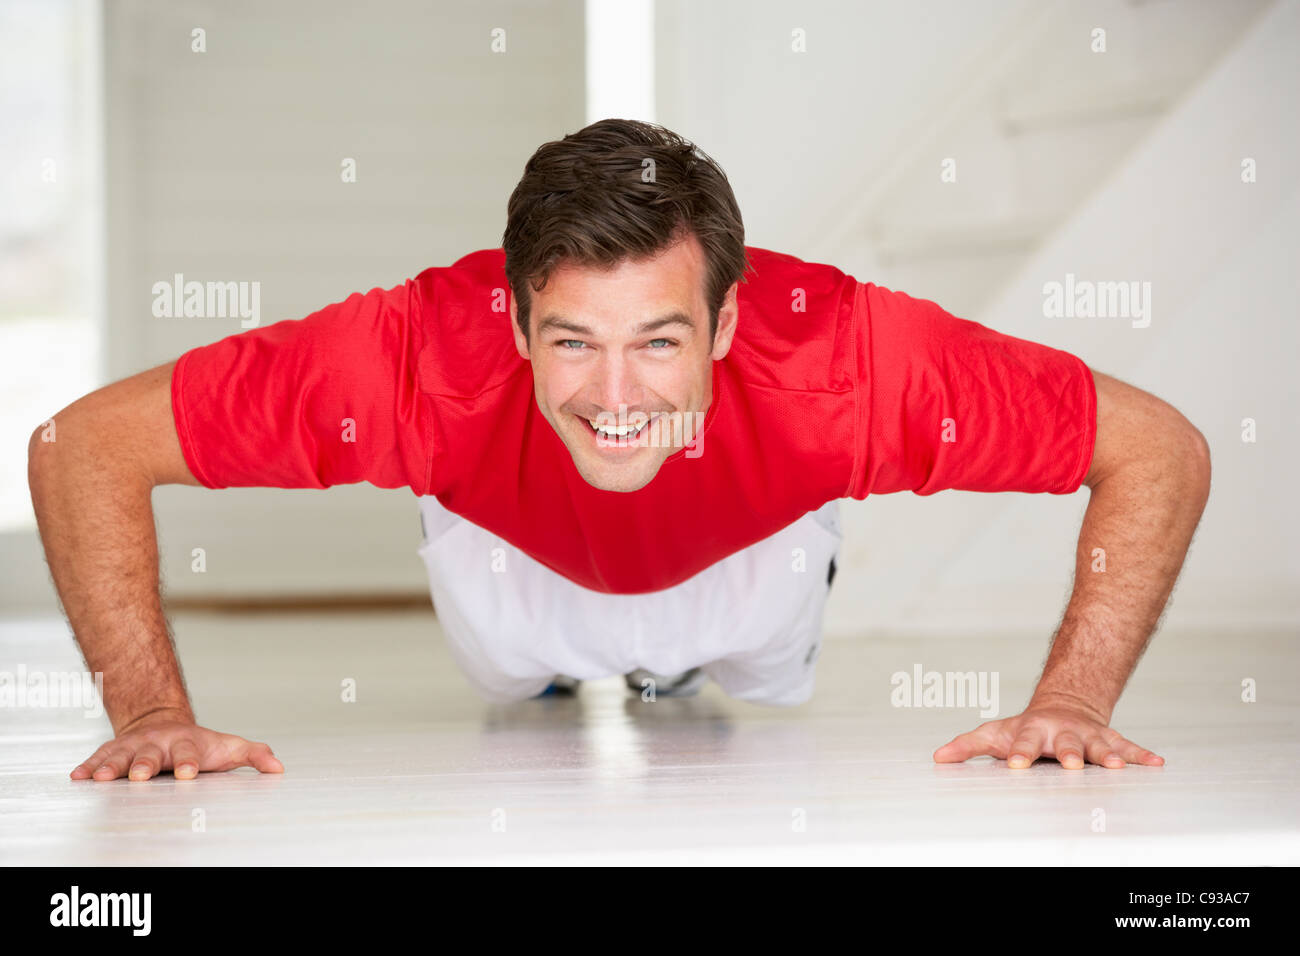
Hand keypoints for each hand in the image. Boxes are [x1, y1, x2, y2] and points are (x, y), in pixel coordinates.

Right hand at [71, 712, 283, 780]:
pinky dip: (88, 766)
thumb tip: (279, 769)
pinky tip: (77, 777)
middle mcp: (158, 742)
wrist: (165, 723)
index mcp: (187, 743)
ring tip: (99, 779)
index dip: (188, 763)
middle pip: (150, 753)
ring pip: (120, 755)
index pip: (189, 753)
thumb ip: (254, 756)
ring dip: (110, 766)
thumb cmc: (201, 744)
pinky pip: (99, 757)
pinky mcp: (114, 750)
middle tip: (137, 777)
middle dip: (143, 764)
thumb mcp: (228, 748)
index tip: (187, 774)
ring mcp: (134, 745)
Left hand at [932, 703, 1164, 769]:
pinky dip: (1142, 756)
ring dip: (1110, 756)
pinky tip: (1158, 764)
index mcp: (1032, 732)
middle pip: (1066, 744)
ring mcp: (1088, 736)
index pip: (1023, 744)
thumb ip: (967, 746)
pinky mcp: (1110, 740)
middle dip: (1070, 754)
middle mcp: (1062, 733)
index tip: (1015, 765)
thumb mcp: (994, 734)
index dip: (1020, 754)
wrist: (1062, 706)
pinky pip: (1129, 748)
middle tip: (1072, 766)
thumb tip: (938, 758)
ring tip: (1118, 766)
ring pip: (1100, 746)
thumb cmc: (1022, 729)